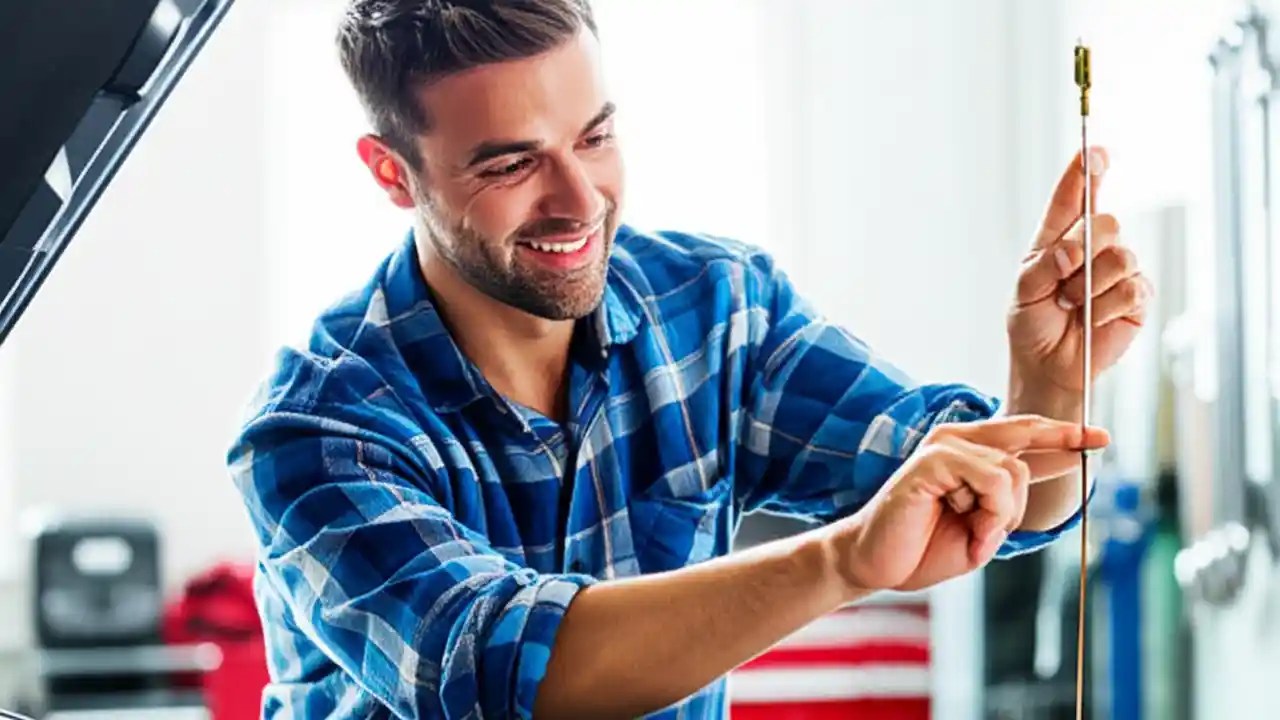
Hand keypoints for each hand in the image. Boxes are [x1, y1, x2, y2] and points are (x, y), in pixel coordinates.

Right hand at [827, 415, 1109, 593]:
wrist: (877, 563)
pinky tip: (967, 531)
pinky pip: (990, 480)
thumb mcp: (984, 524)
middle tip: (1006, 513)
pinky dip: (988, 514)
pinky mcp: (931, 461)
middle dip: (1035, 479)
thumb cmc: (925, 546)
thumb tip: (1059, 467)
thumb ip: (1011, 496)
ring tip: (972, 534)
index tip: (1102, 437)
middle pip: (1025, 445)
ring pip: (1011, 471)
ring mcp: (943, 446)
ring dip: (1001, 515)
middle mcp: (958, 439)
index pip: (1025, 433)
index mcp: (970, 451)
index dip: (1065, 434)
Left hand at [1007, 147, 1152, 395]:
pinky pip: (1131, 289)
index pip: (1075, 197)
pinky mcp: (1136, 295)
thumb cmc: (1033, 324)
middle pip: (1106, 221)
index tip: (1095, 150)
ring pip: (1120, 256)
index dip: (1086, 171)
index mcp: (1059, 238)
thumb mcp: (1023, 293)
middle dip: (1083, 250)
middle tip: (1063, 281)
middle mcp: (1092, 247)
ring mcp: (1117, 269)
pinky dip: (1105, 307)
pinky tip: (1092, 319)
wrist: (1048, 366)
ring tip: (1074, 306)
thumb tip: (1070, 251)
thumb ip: (1043, 266)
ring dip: (1090, 287)